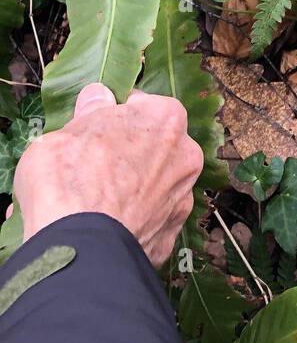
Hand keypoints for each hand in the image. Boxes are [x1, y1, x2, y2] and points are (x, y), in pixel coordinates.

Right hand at [14, 84, 204, 266]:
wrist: (78, 245)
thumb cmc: (70, 178)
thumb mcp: (66, 131)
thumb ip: (91, 111)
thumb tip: (98, 96)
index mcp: (165, 118)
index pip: (142, 106)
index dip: (116, 117)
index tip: (96, 129)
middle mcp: (185, 156)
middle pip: (155, 147)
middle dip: (129, 154)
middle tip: (93, 167)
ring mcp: (182, 199)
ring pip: (155, 187)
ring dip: (133, 191)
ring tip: (94, 203)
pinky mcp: (171, 237)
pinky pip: (150, 223)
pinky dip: (132, 224)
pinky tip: (106, 228)